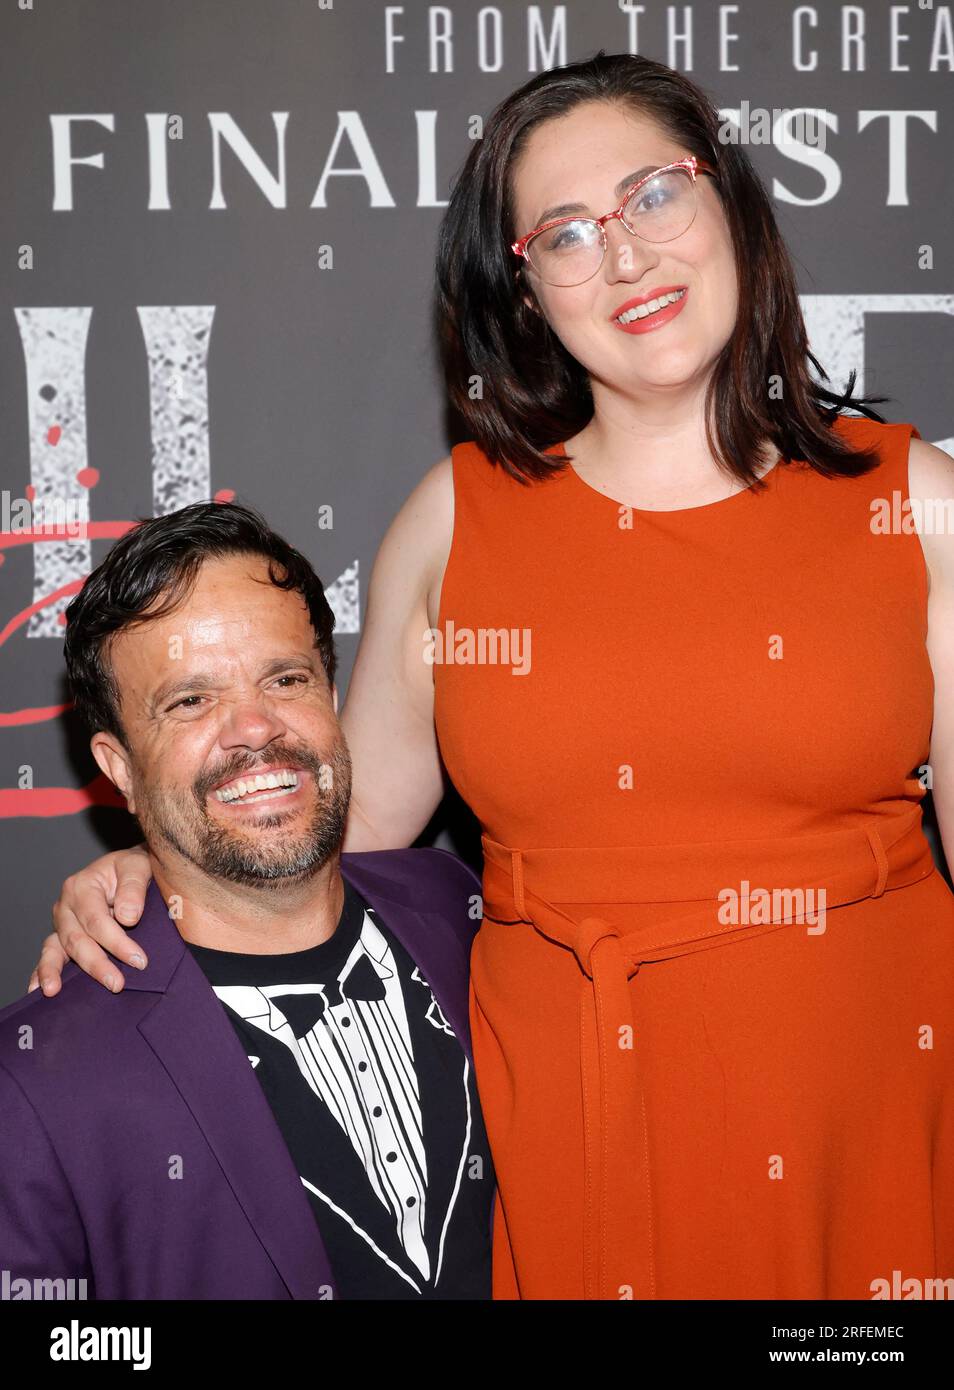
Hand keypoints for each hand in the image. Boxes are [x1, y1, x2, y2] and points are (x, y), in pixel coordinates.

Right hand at [29, 843, 151, 996]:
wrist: (126, 870)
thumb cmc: (132, 868)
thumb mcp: (138, 866)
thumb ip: (133, 887)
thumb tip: (127, 917)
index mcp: (81, 886)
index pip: (97, 920)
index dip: (117, 943)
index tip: (139, 961)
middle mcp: (66, 905)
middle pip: (76, 939)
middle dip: (96, 964)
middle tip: (117, 984)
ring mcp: (62, 923)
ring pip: (57, 949)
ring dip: (56, 972)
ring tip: (54, 991)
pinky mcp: (62, 937)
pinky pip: (49, 954)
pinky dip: (43, 972)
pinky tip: (40, 988)